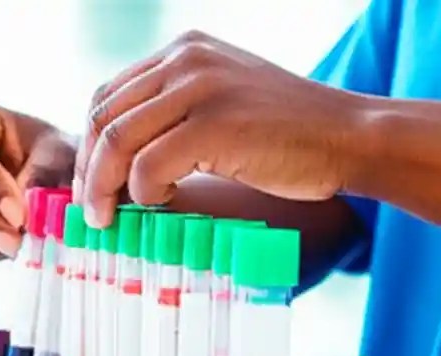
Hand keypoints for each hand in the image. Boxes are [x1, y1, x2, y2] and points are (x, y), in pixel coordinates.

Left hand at [77, 30, 369, 227]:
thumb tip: (126, 161)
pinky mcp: (214, 124)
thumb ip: (180, 114)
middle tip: (93, 210)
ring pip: (117, 141)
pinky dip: (142, 194)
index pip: (110, 94)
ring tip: (109, 219)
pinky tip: (159, 206)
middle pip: (104, 115)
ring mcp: (199, 87)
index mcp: (185, 50)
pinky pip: (148, 165)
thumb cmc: (293, 134)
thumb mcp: (227, 102)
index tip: (92, 184)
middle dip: (89, 169)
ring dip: (104, 187)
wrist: (352, 137)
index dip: (90, 144)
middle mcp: (186, 59)